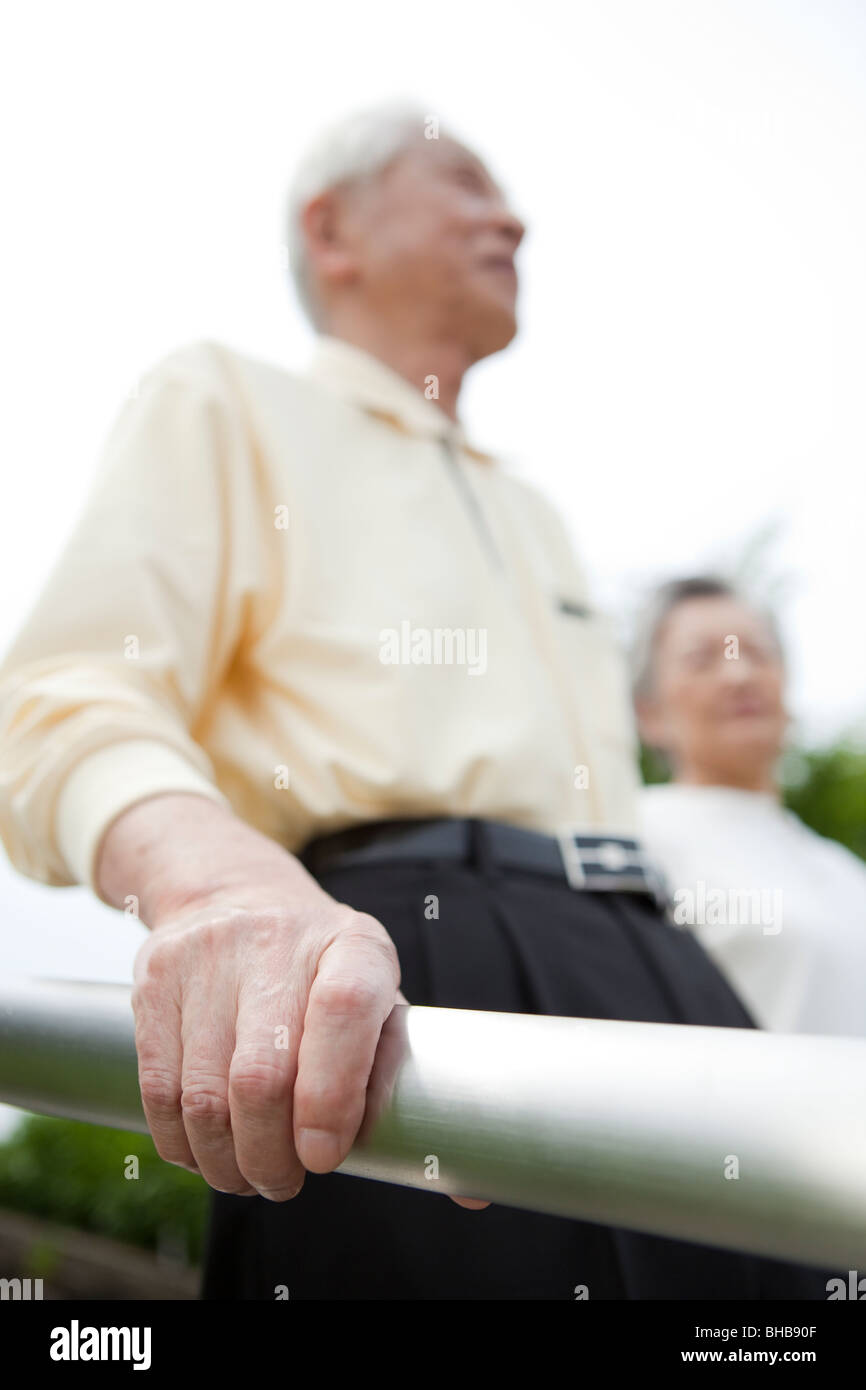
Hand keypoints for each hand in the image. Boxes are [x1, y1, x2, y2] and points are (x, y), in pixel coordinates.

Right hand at [115, 795, 489, 1207]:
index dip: (333, 1095)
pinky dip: (179, 1141)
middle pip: (263, 1074)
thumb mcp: (377, 1003)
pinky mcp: (155, 977)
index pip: (346, 1010)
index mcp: (354, 945)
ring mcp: (209, 953)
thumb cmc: (323, 975)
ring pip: (205, 1094)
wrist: (234, 895)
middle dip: (271, 1155)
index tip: (324, 1157)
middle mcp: (279, 939)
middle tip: (283, 1182)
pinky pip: (159, 1088)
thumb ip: (407, 1088)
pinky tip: (202, 1151)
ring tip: (245, 1174)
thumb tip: (469, 1195)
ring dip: (224, 1160)